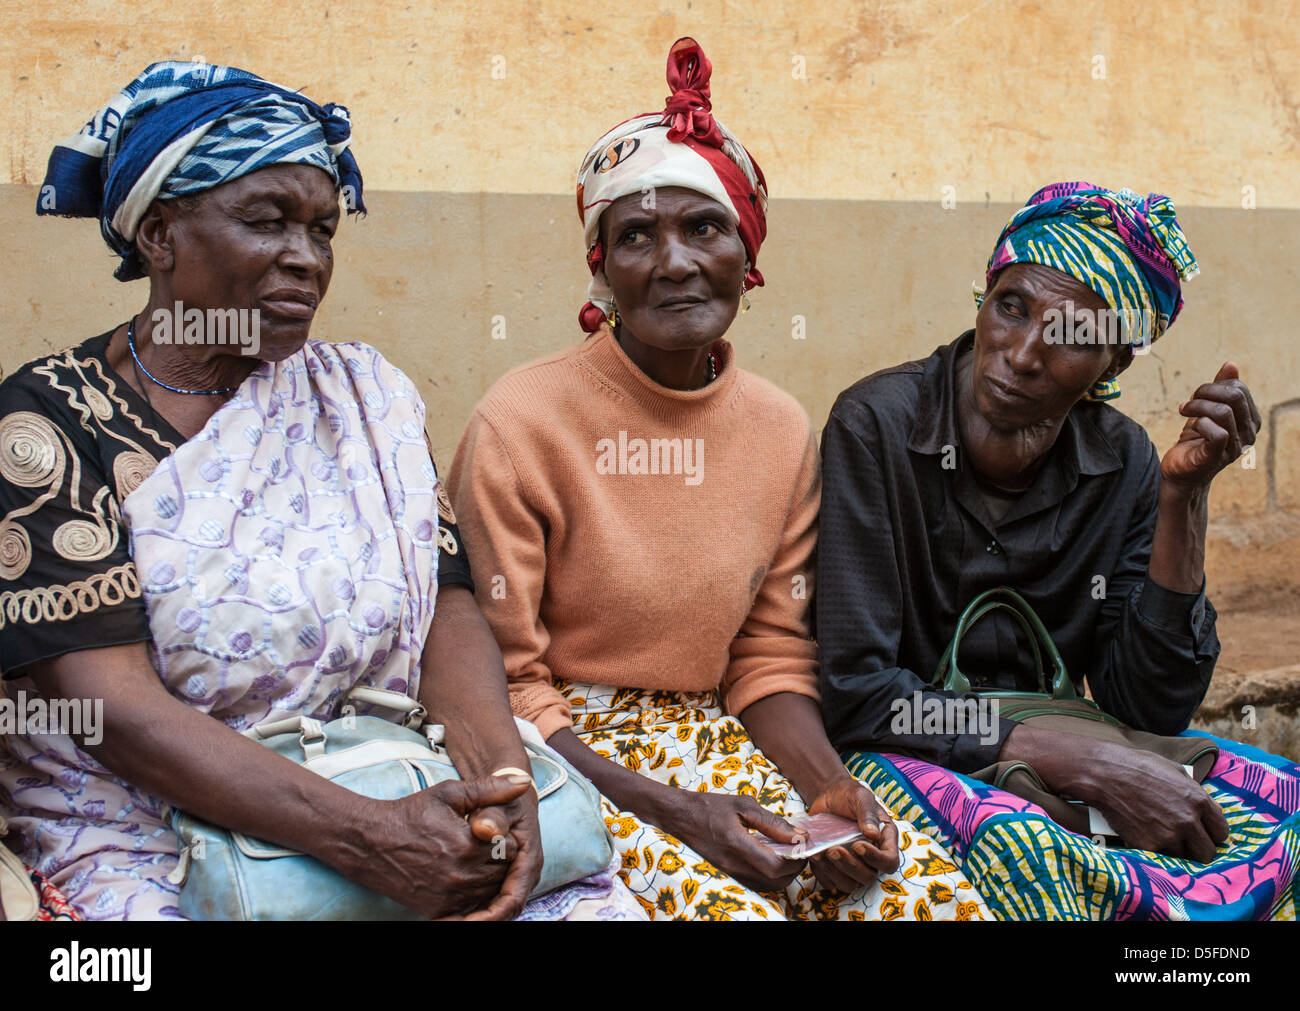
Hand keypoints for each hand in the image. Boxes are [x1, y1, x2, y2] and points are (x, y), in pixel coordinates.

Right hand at [353, 775, 531, 919]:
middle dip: (497, 858)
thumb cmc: (413, 813)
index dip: (502, 837)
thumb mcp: (450, 793)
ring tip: (470, 858)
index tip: (486, 830)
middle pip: (502, 872)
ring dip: (487, 877)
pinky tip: (462, 877)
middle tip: (479, 844)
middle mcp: (461, 875)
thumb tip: (525, 781)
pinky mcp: (438, 911)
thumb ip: (491, 788)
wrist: (371, 842)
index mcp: (468, 845)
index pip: (510, 848)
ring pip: (490, 891)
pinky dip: (473, 895)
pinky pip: (472, 908)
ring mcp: (449, 897)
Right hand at [661, 790, 806, 893]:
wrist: (680, 816)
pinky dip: (769, 877)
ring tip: (786, 854)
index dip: (796, 860)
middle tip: (798, 851)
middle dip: (793, 869)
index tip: (803, 846)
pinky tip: (769, 859)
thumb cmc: (711, 807)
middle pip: (775, 882)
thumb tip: (798, 835)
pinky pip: (756, 884)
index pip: (776, 866)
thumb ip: (772, 822)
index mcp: (737, 844)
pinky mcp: (727, 875)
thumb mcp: (743, 805)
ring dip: (782, 875)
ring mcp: (729, 872)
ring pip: (767, 886)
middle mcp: (733, 864)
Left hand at [806, 776, 899, 893]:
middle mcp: (871, 858)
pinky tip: (814, 856)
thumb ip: (868, 814)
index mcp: (884, 841)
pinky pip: (830, 881)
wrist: (828, 796)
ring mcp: (852, 865)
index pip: (889, 862)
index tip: (858, 845)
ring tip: (821, 853)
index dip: (876, 859)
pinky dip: (822, 873)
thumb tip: (873, 834)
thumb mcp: (861, 797)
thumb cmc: (849, 795)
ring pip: (849, 884)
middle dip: (851, 867)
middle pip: (868, 877)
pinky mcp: (834, 868)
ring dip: (835, 872)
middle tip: (834, 849)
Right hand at [1086, 746, 1228, 861]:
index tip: (1204, 834)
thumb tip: (1209, 807)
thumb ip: (1194, 791)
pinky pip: (1160, 856)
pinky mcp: (1149, 846)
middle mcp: (1188, 821)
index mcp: (1198, 801)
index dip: (1212, 834)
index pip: (1221, 831)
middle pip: (1207, 852)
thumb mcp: (1174, 770)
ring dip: (1176, 851)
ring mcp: (1169, 835)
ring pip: (1184, 858)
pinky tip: (1146, 837)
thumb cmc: (1137, 766)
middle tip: (1187, 843)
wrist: (1104, 774)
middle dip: (1198, 848)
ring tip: (1163, 839)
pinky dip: (1155, 850)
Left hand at [1162, 363, 1259, 490]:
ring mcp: (1235, 447)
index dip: (1214, 386)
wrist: (1181, 471)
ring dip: (1197, 406)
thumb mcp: (1207, 409)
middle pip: (1234, 397)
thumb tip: (1230, 365)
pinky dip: (1200, 423)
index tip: (1197, 395)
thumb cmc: (1195, 440)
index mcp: (1250, 420)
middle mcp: (1249, 433)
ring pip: (1223, 412)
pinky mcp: (1218, 457)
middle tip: (1188, 402)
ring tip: (1183, 410)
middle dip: (1205, 392)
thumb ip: (1220, 389)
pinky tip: (1191, 427)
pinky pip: (1218, 433)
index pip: (1239, 389)